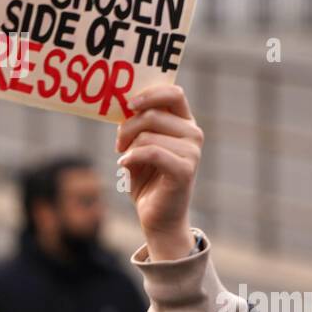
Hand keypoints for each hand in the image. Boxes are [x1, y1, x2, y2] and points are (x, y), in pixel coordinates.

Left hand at [115, 82, 203, 261]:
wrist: (158, 217)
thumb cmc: (147, 180)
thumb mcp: (139, 146)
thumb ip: (137, 124)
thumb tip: (124, 104)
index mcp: (184, 123)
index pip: (174, 93)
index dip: (150, 94)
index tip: (129, 104)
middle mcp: (193, 134)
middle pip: (153, 113)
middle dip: (128, 126)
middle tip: (118, 142)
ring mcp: (192, 152)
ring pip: (148, 134)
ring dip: (128, 146)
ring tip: (124, 158)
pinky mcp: (185, 170)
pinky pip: (151, 152)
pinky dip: (132, 157)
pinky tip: (123, 164)